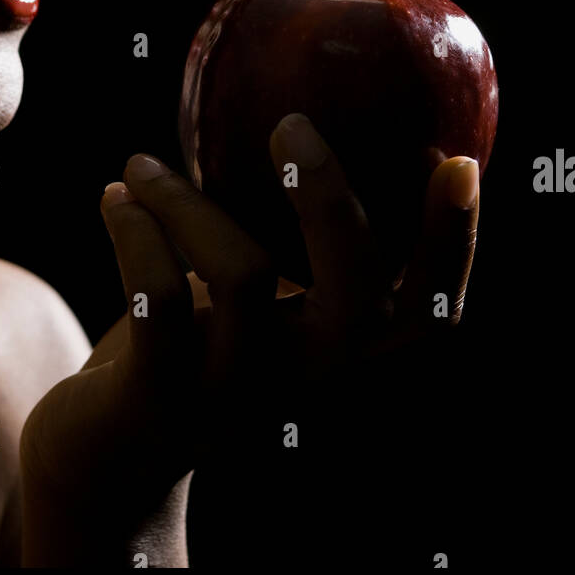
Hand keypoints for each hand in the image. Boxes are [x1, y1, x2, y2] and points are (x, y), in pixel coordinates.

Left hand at [20, 115, 478, 555]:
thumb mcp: (266, 302)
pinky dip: (138, 235)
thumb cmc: (204, 348)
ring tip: (139, 165)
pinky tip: (116, 201)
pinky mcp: (163, 401)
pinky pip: (164, 298)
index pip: (430, 314)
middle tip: (290, 123)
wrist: (115, 455)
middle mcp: (310, 384)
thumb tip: (312, 118)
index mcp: (348, 357)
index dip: (454, 242)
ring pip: (242, 273)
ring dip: (185, 200)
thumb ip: (299, 245)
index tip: (459, 164)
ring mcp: (240, 397)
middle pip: (356, 294)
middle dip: (330, 197)